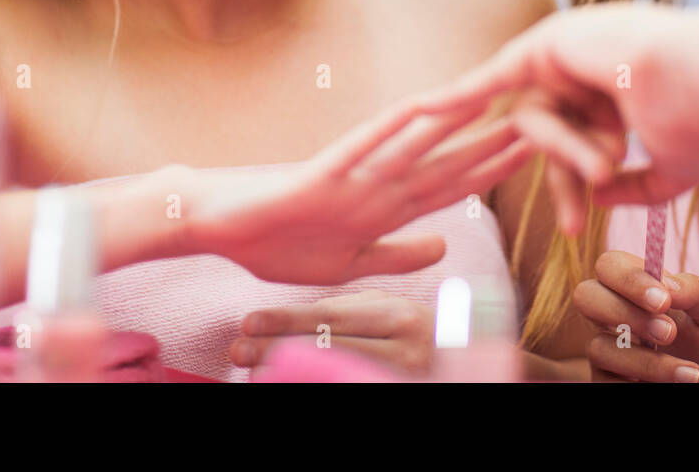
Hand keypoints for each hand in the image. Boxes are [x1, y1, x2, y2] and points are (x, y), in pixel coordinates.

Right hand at [181, 100, 532, 283]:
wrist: (218, 226)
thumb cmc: (275, 240)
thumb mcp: (347, 263)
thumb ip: (396, 253)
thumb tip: (443, 248)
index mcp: (385, 211)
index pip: (452, 189)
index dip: (494, 172)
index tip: (536, 153)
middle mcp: (376, 188)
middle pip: (446, 164)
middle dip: (493, 145)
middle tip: (540, 117)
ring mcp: (350, 178)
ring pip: (414, 148)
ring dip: (455, 125)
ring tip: (495, 98)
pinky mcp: (319, 173)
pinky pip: (359, 147)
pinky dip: (388, 128)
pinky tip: (417, 106)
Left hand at [228, 290, 434, 375]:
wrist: (460, 361)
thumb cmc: (415, 330)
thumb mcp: (389, 310)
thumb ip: (349, 311)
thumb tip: (293, 320)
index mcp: (398, 316)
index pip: (331, 317)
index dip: (286, 321)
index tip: (248, 322)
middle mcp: (404, 348)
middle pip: (328, 348)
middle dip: (277, 349)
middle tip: (238, 350)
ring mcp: (402, 376)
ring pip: (336, 374)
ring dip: (289, 375)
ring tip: (254, 374)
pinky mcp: (397, 388)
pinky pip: (351, 386)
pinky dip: (316, 386)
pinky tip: (289, 384)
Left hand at [412, 3, 698, 224]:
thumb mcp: (676, 168)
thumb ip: (640, 187)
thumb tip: (599, 197)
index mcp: (614, 87)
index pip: (575, 143)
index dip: (573, 189)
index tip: (576, 231)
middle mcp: (586, 65)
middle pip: (550, 133)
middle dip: (566, 180)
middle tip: (575, 230)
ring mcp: (565, 51)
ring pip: (538, 118)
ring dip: (567, 148)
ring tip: (605, 164)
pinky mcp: (544, 44)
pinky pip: (491, 78)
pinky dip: (459, 97)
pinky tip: (419, 114)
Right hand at [573, 251, 698, 381]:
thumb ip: (694, 290)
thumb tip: (665, 285)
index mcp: (640, 286)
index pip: (610, 266)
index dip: (628, 279)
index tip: (663, 301)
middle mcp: (618, 315)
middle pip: (586, 296)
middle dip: (623, 312)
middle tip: (670, 333)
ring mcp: (612, 351)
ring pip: (598, 347)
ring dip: (645, 361)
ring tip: (693, 373)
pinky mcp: (612, 382)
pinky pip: (605, 383)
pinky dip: (642, 383)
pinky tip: (677, 385)